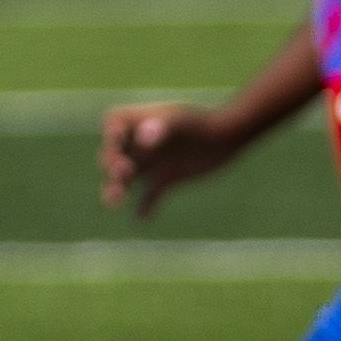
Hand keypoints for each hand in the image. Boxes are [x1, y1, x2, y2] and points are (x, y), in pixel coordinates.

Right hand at [99, 101, 235, 217]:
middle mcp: (142, 142)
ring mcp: (153, 161)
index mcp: (141, 121)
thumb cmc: (205, 124)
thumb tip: (144, 140)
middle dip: (112, 164)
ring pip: (126, 178)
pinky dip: (144, 207)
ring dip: (116, 188)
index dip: (110, 134)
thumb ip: (162, 128)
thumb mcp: (182, 123)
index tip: (116, 142)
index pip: (113, 123)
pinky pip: (149, 195)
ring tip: (113, 201)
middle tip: (124, 173)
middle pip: (114, 153)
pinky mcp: (166, 178)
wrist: (230, 137)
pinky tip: (141, 219)